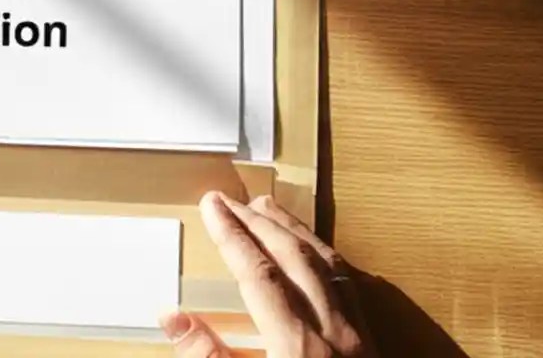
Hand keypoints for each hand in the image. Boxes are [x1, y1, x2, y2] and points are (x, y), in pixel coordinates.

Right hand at [163, 192, 376, 357]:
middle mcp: (332, 332)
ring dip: (293, 230)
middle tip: (230, 199)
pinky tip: (314, 250)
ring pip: (326, 263)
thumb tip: (171, 317)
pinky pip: (348, 283)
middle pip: (292, 257)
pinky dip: (324, 255)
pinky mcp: (371, 344)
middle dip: (258, 222)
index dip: (231, 234)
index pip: (255, 273)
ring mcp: (357, 336)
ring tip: (267, 207)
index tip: (210, 205)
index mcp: (296, 347)